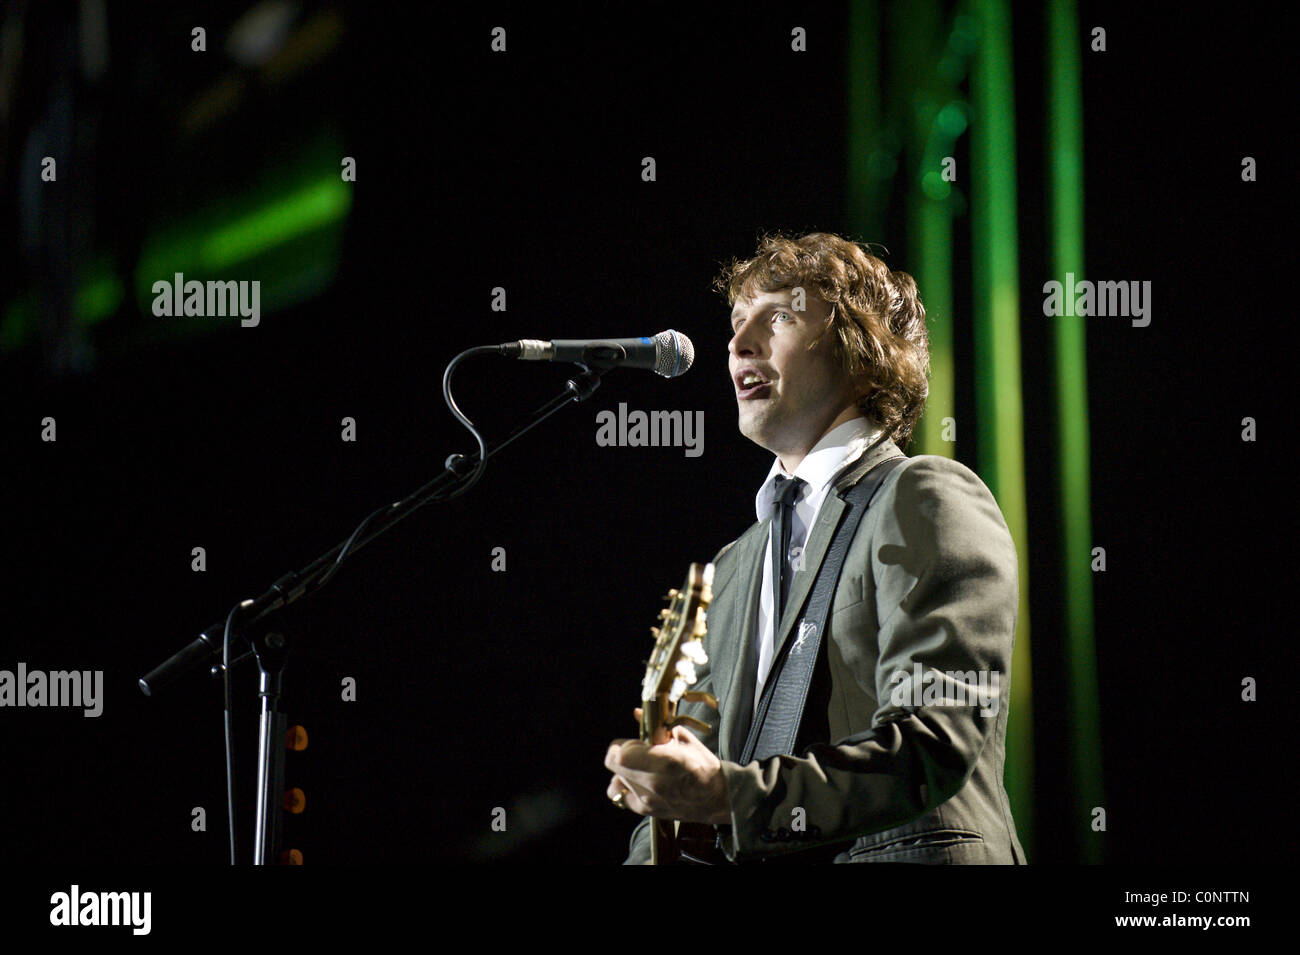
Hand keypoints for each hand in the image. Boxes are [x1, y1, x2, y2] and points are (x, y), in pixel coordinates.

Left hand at [605, 709, 730, 825]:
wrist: (715, 797)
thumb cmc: (703, 765)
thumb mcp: (684, 739)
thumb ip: (657, 727)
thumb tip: (637, 713)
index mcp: (665, 760)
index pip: (620, 755)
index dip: (623, 745)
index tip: (637, 742)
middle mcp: (653, 782)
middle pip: (614, 764)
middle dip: (622, 753)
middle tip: (639, 751)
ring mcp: (648, 799)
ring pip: (616, 778)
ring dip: (624, 770)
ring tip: (642, 767)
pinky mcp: (645, 810)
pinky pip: (619, 794)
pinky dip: (623, 785)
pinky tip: (638, 780)